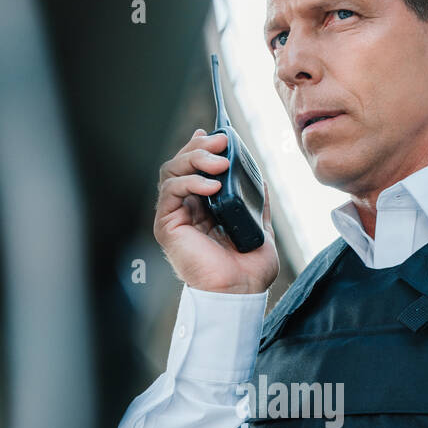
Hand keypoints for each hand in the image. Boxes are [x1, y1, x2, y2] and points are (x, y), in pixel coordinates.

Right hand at [153, 128, 278, 293]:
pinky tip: (211, 186)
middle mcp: (187, 209)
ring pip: (172, 171)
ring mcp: (175, 216)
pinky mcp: (167, 225)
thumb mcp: (260, 226)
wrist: (241, 291)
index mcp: (205, 208)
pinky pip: (170, 191)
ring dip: (194, 159)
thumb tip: (258, 175)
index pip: (196, 168)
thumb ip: (256, 200)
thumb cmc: (249, 269)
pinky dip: (190, 181)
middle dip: (200, 148)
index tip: (219, 136)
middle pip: (181, 164)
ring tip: (220, 162)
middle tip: (221, 144)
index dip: (202, 148)